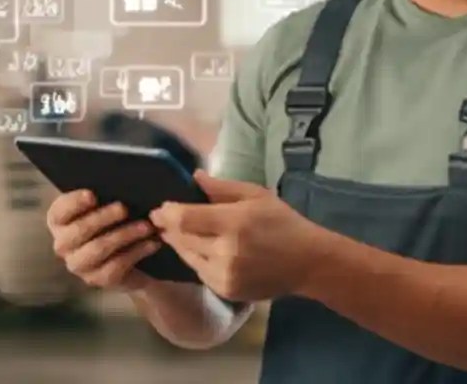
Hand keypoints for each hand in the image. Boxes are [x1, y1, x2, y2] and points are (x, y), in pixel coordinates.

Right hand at [46, 190, 160, 291]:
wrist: (133, 257)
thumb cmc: (116, 220)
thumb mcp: (109, 203)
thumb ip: (106, 193)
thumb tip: (118, 180)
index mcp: (60, 221)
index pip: (58, 212)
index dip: (73, 203)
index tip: (92, 195)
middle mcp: (63, 244)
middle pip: (76, 232)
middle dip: (101, 218)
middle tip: (123, 208)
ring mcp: (78, 265)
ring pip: (97, 250)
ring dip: (123, 235)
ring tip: (146, 226)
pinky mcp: (97, 279)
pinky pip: (115, 267)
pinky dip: (136, 252)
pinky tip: (152, 242)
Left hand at [150, 171, 325, 301]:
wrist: (307, 263)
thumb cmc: (282, 222)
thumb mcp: (255, 195)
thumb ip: (221, 187)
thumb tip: (193, 177)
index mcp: (234, 223)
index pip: (185, 219)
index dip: (166, 213)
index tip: (159, 208)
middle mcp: (226, 252)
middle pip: (181, 239)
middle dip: (168, 228)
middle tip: (161, 219)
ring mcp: (225, 275)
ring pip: (187, 257)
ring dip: (179, 244)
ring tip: (176, 232)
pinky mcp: (226, 290)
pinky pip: (199, 272)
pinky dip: (195, 259)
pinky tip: (198, 248)